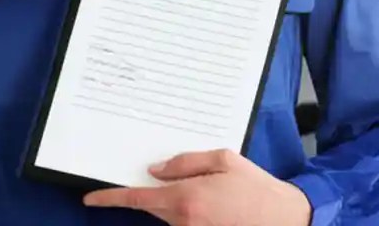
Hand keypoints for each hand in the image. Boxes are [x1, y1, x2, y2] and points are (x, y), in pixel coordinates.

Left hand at [83, 149, 312, 225]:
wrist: (288, 219)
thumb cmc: (257, 188)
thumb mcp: (223, 160)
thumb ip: (184, 163)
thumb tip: (155, 170)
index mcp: (186, 198)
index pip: (136, 199)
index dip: (110, 199)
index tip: (90, 198)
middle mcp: (184, 221)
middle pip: (152, 207)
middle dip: (155, 194)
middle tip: (186, 182)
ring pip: (169, 217)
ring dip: (177, 204)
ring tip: (212, 195)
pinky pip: (184, 225)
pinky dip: (189, 215)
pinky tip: (214, 207)